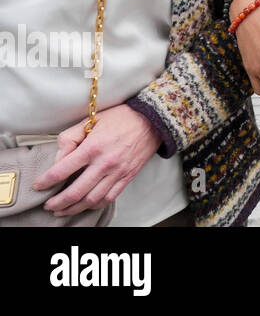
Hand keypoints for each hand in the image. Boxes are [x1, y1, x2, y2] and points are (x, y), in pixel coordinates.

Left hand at [33, 105, 161, 215]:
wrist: (153, 120)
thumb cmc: (121, 117)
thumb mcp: (91, 119)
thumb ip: (70, 138)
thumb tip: (58, 158)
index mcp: (93, 147)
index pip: (62, 171)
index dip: (46, 181)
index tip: (38, 185)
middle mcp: (104, 163)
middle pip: (75, 192)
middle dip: (58, 203)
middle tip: (48, 205)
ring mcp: (117, 172)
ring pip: (91, 200)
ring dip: (74, 208)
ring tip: (63, 210)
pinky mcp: (127, 177)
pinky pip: (109, 198)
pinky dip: (94, 205)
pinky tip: (85, 205)